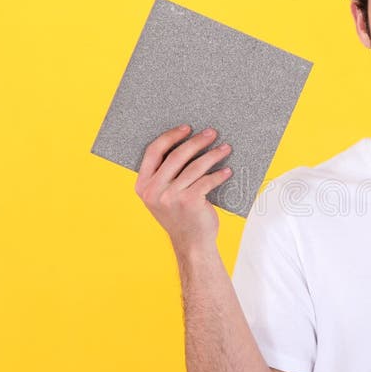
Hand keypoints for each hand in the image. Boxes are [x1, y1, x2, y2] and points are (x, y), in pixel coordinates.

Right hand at [135, 124, 232, 252]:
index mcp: (142, 185)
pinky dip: (219, 174)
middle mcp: (153, 190)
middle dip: (196, 141)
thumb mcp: (163, 196)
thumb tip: (186, 143)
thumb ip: (165, 175)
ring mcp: (170, 197)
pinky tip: (228, 170)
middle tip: (212, 133)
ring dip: (213, 154)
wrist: (192, 244)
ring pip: (195, 166)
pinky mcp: (189, 202)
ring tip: (225, 148)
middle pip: (176, 155)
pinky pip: (207, 181)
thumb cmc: (181, 216)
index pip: (153, 152)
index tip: (186, 127)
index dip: (170, 136)